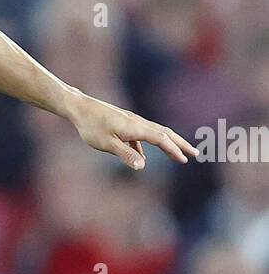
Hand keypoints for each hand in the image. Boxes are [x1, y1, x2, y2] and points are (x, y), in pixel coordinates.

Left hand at [69, 94, 198, 169]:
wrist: (79, 107)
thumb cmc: (91, 127)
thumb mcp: (106, 144)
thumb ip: (125, 154)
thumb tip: (142, 166)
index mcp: (135, 127)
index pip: (161, 139)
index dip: (174, 149)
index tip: (186, 159)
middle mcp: (137, 122)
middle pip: (164, 133)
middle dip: (180, 144)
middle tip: (195, 153)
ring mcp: (131, 121)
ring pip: (155, 132)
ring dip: (168, 143)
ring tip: (177, 154)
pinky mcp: (124, 122)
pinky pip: (141, 135)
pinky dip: (148, 145)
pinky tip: (142, 156)